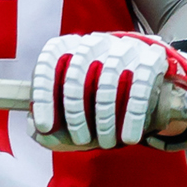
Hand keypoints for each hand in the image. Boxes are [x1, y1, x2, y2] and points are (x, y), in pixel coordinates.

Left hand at [28, 32, 186, 157]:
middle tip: (80, 141)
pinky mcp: (150, 58)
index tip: (44, 125)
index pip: (49, 62)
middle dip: (75, 113)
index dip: (44, 94)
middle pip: (77, 74)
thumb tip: (35, 129)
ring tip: (106, 143)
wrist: (151, 84)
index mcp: (70, 48)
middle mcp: (94, 43)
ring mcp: (123, 48)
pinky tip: (129, 138)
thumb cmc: (102, 101)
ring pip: (108, 82)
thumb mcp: (77, 109)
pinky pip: (140, 87)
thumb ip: (53, 122)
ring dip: (105, 120)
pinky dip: (133, 117)